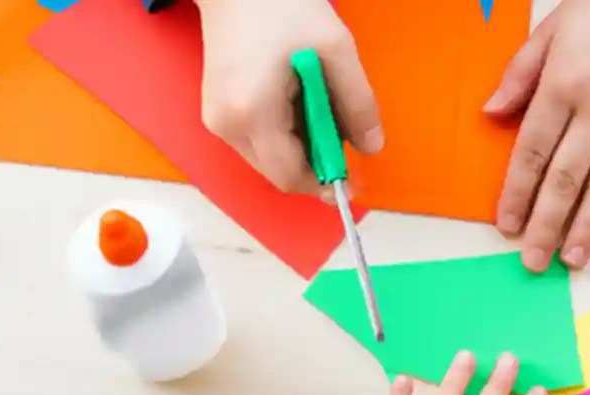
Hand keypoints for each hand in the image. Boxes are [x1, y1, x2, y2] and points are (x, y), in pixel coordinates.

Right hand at [197, 0, 382, 193]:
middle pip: (279, 173)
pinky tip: (296, 100)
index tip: (354, 173)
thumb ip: (357, 102)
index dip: (326, 182)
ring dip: (301, 147)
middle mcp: (226, 127)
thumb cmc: (283, 6)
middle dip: (315, 162)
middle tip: (340, 127)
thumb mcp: (335, 49)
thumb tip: (372, 147)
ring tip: (316, 103)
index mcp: (252, 114)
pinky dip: (284, 134)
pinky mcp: (216, 112)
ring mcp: (216, 121)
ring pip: (269, 160)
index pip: (291, 177)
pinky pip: (258, 142)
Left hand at [486, 0, 589, 271]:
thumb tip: (492, 115)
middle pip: (567, 178)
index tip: (506, 227)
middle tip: (533, 262)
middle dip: (546, 224)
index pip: (532, 151)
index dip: (517, 193)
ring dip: (589, 226)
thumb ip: (521, 74)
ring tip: (574, 259)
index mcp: (563, 83)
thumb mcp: (553, 27)